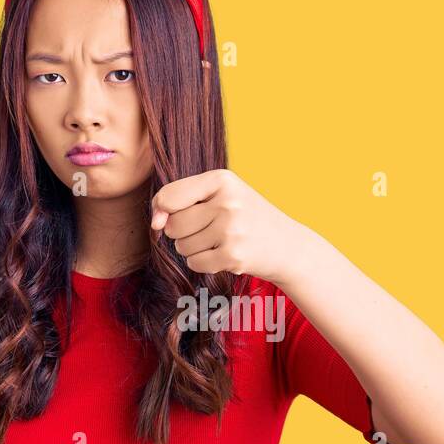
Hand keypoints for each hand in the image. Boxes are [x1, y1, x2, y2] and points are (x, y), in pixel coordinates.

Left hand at [150, 168, 315, 284]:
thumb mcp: (221, 195)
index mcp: (222, 179)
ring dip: (194, 248)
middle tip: (208, 229)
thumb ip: (181, 201)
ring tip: (220, 241)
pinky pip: (194, 263)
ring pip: (182, 246)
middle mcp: (227, 202)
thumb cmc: (246, 217)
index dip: (162, 210)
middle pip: (173, 225)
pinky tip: (223, 255)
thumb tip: (155, 223)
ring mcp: (231, 230)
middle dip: (182, 232)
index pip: (169, 196)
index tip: (168, 217)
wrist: (287, 245)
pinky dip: (203, 263)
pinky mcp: (233, 256)